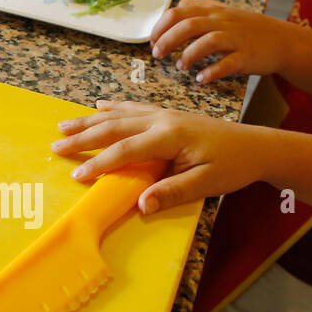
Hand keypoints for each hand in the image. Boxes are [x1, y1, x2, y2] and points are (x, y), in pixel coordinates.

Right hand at [51, 101, 274, 212]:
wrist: (256, 145)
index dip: (98, 163)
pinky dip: (112, 108)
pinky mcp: (168, 115)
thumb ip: (172, 193)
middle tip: (56, 145)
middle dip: (82, 136)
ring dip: (90, 120)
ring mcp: (164, 114)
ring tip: (64, 125)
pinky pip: (133, 108)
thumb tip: (141, 205)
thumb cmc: (233, 166)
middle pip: (114, 127)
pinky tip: (98, 107)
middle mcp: (162, 120)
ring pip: (119, 114)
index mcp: (169, 136)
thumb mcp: (206, 184)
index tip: (76, 176)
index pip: (125, 150)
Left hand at [150, 1, 294, 83]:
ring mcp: (236, 38)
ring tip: (179, 66)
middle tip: (157, 54)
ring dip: (188, 55)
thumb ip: (200, 9)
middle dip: (167, 40)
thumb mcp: (224, 12)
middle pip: (189, 25)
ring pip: (207, 41)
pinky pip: (227, 63)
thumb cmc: (249, 29)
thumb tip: (176, 7)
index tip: (152, 40)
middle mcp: (223, 21)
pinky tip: (201, 79)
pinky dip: (211, 72)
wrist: (282, 40)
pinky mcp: (246, 56)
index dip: (161, 26)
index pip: (179, 11)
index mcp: (213, 11)